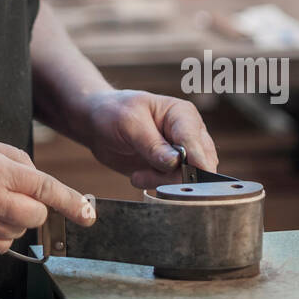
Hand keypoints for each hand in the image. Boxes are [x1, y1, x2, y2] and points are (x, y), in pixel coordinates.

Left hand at [76, 90, 218, 189]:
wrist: (98, 124)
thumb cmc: (114, 113)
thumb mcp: (129, 123)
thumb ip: (152, 144)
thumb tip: (175, 163)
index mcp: (183, 114)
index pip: (196, 141)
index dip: (194, 161)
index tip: (182, 175)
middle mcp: (189, 134)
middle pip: (200, 164)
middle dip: (174, 177)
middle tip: (144, 175)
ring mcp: (183, 153)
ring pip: (189, 179)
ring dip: (162, 183)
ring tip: (138, 175)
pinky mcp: (172, 169)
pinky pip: (174, 186)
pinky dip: (157, 185)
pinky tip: (138, 176)